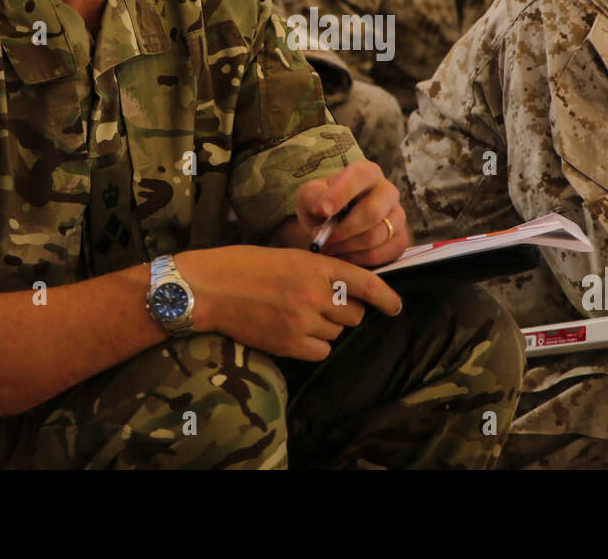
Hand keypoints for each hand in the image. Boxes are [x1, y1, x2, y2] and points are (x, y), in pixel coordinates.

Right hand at [177, 246, 401, 360]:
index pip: (365, 282)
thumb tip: (348, 290)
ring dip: (326, 329)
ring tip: (298, 316)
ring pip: (337, 334)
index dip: (386, 297)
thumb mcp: (290, 257)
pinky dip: (314, 347)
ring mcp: (303, 320)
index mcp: (317, 266)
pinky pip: (321, 352)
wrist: (211, 287)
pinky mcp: (289, 343)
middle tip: (320, 306)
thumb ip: (320, 271)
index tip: (396, 307)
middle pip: (354, 314)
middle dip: (344, 312)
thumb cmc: (246, 266)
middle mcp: (315, 293)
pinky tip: (295, 334)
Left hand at [292, 159, 409, 266]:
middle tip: (322, 239)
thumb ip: (313, 196)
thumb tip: (322, 208)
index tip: (322, 211)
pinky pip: (383, 254)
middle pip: (371, 212)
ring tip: (329, 248)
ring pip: (375, 236)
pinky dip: (358, 260)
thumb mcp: (310, 196)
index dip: (341, 193)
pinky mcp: (400, 240)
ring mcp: (398, 216)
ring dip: (347, 247)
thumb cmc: (322, 206)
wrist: (333, 225)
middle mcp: (388, 191)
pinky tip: (343, 256)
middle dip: (343, 230)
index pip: (360, 176)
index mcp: (367, 173)